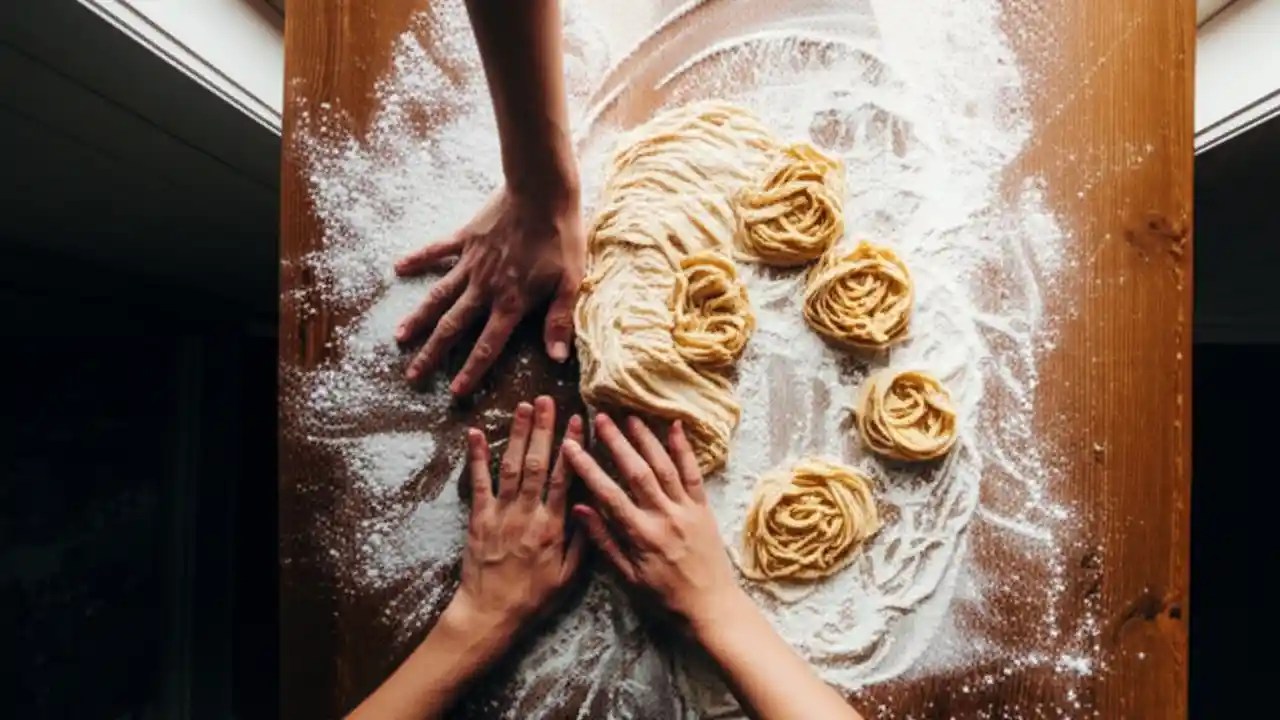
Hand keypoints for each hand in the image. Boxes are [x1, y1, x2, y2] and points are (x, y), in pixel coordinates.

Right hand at [394, 184, 585, 394]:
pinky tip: (398, 268)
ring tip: (399, 337)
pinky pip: (437, 251)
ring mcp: (471, 263)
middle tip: (412, 374)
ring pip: (438, 296)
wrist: (543, 192)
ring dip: (418, 318)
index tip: (455, 392)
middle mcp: (484, 288)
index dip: (472, 371)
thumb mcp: (571, 283)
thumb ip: (559, 321)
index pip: (487, 346)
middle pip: (453, 327)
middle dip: (432, 354)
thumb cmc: (562, 238)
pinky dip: (418, 259)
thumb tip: (557, 358)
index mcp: (510, 303)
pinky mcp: (466, 238)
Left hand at [449, 396, 585, 633]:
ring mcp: (500, 514)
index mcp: (553, 527)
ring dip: (517, 434)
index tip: (578, 421)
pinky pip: (478, 483)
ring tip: (522, 406)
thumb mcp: (569, 576)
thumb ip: (584, 541)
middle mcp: (527, 514)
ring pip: (511, 466)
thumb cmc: (533, 597)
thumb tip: (594, 507)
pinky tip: (476, 433)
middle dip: (543, 429)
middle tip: (547, 400)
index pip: (565, 478)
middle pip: (537, 463)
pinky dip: (477, 457)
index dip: (572, 447)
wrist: (490, 614)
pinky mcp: (478, 518)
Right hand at [561, 414, 742, 627]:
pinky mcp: (704, 508)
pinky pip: (694, 474)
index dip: (588, 467)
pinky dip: (685, 450)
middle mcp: (664, 517)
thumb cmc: (665, 598)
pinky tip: (676, 427)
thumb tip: (579, 508)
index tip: (571, 446)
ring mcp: (687, 510)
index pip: (608, 494)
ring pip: (664, 466)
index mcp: (641, 535)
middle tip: (600, 418)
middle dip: (617, 442)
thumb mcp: (627, 577)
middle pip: (637, 471)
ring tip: (629, 416)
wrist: (712, 608)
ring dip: (646, 439)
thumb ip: (604, 541)